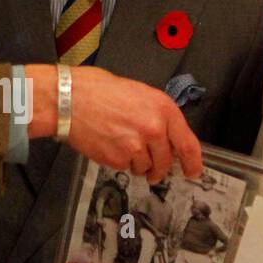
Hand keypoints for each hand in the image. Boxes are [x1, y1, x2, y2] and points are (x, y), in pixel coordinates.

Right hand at [25, 64, 201, 182]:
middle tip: (151, 166)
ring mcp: (135, 146)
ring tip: (120, 144)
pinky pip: (125, 168)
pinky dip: (119, 162)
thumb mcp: (138, 93)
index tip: (193, 172)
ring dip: (137, 163)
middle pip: (166, 162)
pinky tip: (109, 145)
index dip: (193, 162)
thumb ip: (157, 116)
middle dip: (159, 167)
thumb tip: (166, 138)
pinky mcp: (117, 158)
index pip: (188, 144)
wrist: (69, 99)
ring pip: (145, 168)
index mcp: (163, 109)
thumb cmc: (99, 90)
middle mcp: (153, 129)